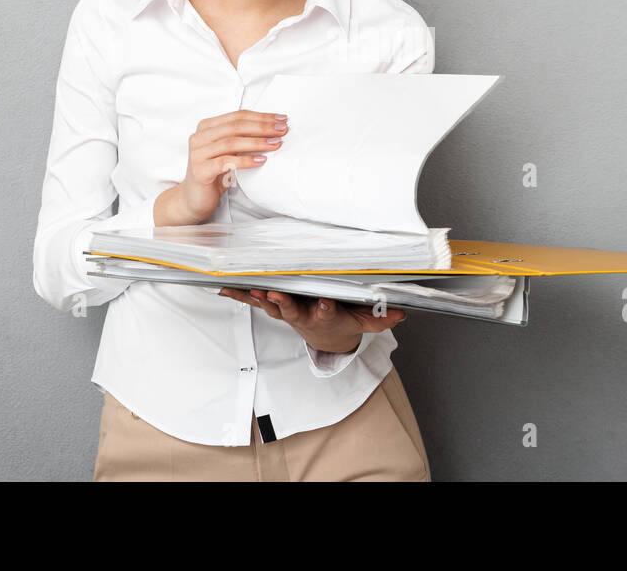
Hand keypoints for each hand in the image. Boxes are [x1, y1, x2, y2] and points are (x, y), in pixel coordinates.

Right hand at [175, 110, 287, 222]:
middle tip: (282, 130)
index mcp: (207, 127)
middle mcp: (199, 137)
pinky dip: (246, 160)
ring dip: (257, 142)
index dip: (261, 116)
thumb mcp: (229, 152)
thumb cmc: (215, 173)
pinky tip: (261, 160)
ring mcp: (197, 153)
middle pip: (236, 127)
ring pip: (231, 142)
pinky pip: (226, 162)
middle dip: (262, 127)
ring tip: (276, 144)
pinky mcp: (200, 170)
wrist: (194, 199)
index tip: (281, 119)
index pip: (237, 116)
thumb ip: (242, 138)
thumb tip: (274, 128)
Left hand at [217, 288, 406, 353]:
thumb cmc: (344, 321)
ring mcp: (288, 312)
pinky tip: (226, 287)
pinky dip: (241, 295)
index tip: (325, 302)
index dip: (325, 309)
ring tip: (249, 291)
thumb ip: (381, 318)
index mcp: (326, 316)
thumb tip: (401, 313)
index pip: (327, 312)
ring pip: (272, 306)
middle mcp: (304, 316)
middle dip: (283, 304)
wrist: (327, 338)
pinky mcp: (276, 307)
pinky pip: (256, 301)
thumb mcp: (365, 322)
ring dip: (259, 300)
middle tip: (275, 296)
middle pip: (293, 311)